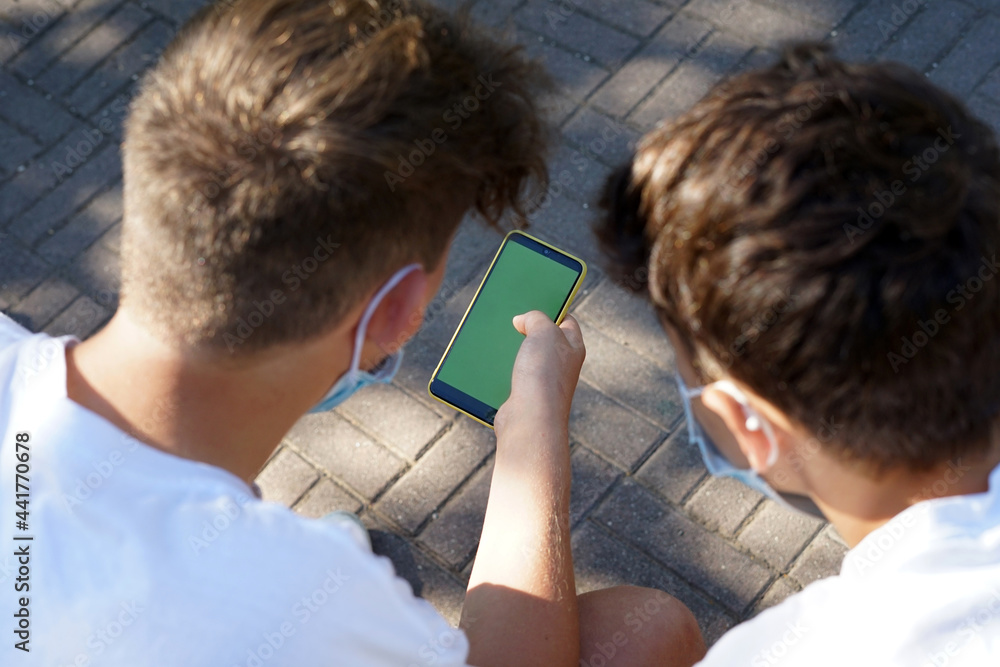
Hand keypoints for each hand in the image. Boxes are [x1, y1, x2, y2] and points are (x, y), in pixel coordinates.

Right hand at [494, 311, 585, 435]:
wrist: (530, 420)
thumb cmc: (544, 376)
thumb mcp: (543, 332)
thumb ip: (535, 318)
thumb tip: (522, 320)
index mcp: (573, 347)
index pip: (566, 320)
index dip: (551, 309)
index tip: (532, 302)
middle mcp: (561, 365)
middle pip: (543, 338)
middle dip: (525, 329)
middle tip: (509, 318)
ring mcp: (543, 381)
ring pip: (524, 357)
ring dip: (510, 349)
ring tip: (493, 337)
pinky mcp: (525, 395)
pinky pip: (511, 375)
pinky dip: (501, 368)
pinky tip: (489, 361)